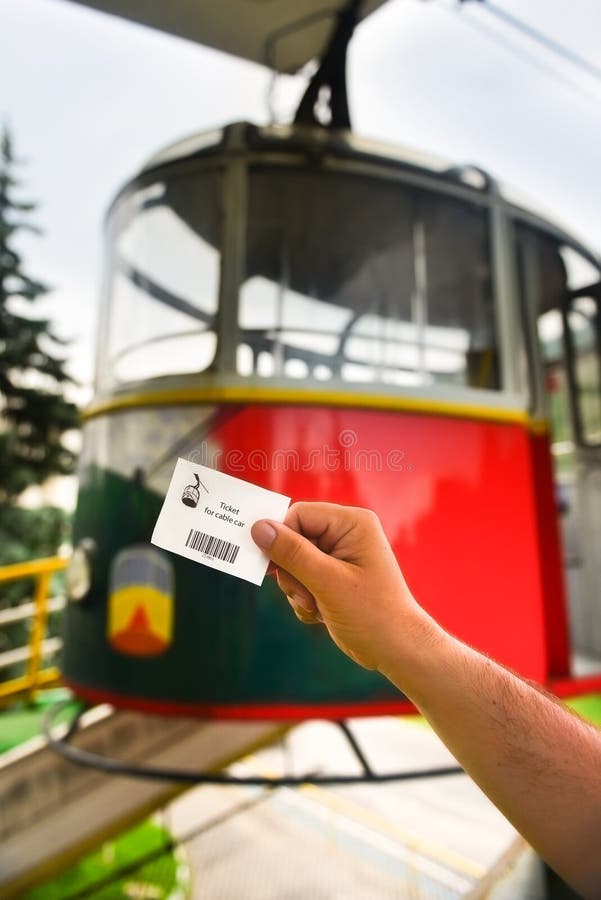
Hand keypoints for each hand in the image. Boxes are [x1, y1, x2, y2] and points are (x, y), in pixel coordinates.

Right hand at [251, 502, 434, 672]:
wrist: (396, 650)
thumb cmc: (372, 614)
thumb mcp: (328, 582)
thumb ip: (292, 553)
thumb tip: (258, 527)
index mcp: (352, 523)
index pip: (299, 515)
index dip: (281, 539)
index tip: (273, 568)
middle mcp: (346, 533)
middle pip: (293, 539)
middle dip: (292, 572)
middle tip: (305, 595)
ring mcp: (339, 556)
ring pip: (293, 562)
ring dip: (297, 589)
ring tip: (316, 606)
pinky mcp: (332, 576)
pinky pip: (301, 578)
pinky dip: (303, 598)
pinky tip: (320, 613)